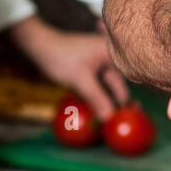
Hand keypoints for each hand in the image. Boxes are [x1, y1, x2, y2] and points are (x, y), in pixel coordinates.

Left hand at [9, 15, 128, 122]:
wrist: (40, 46)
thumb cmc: (61, 58)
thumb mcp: (80, 80)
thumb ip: (97, 99)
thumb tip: (109, 118)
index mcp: (113, 55)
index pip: (125, 83)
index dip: (127, 102)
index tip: (130, 118)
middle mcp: (110, 59)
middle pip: (116, 87)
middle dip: (116, 105)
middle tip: (120, 124)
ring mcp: (100, 65)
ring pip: (106, 90)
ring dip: (105, 104)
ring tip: (107, 122)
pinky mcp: (90, 72)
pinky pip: (97, 88)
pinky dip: (95, 99)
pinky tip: (96, 112)